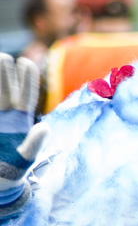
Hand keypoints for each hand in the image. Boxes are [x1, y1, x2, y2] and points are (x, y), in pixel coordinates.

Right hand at [0, 54, 48, 217]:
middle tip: (3, 56)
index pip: (26, 95)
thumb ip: (34, 144)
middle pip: (6, 90)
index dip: (26, 80)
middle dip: (5, 73)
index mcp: (22, 120)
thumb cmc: (14, 170)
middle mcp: (7, 115)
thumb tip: (45, 127)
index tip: (26, 63)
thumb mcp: (26, 158)